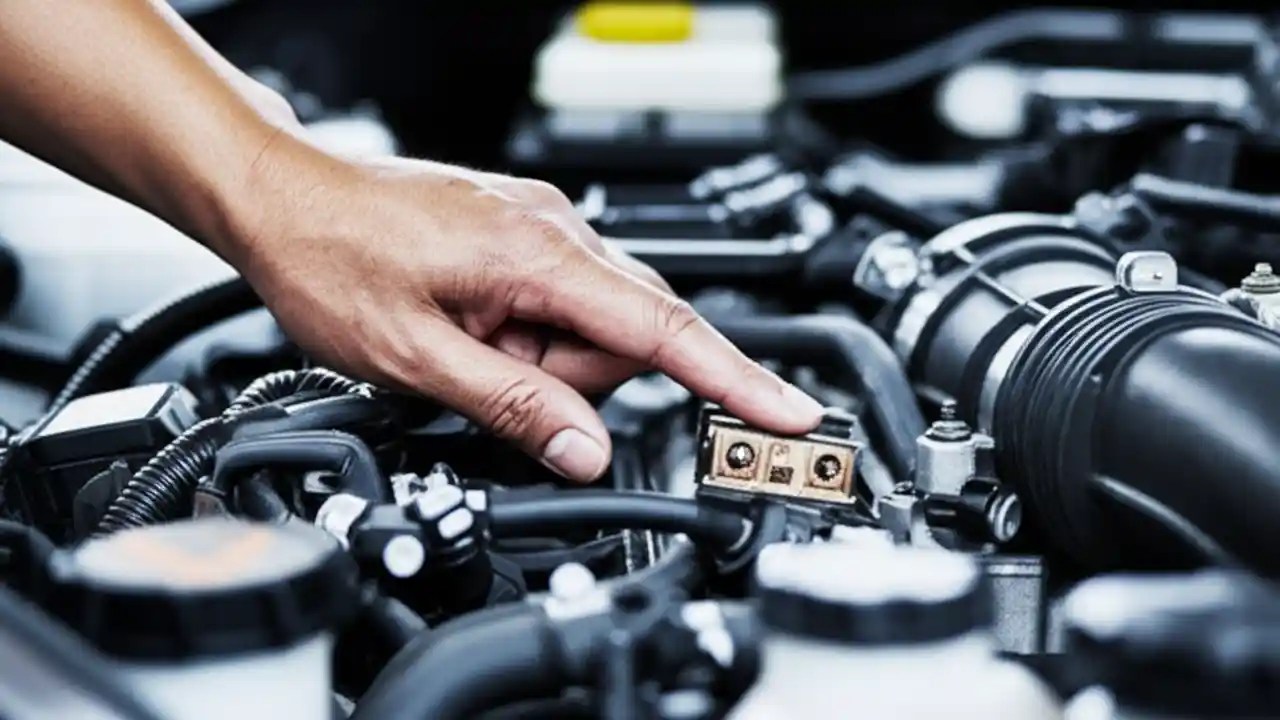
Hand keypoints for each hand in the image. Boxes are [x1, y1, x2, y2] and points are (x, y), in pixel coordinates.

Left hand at [222, 138, 822, 482]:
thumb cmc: (332, 259)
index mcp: (538, 256)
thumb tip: (588, 452)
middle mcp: (555, 230)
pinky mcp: (522, 238)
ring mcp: (540, 229)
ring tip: (464, 346)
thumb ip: (515, 408)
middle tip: (488, 376)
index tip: (788, 416)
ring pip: (591, 326)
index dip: (735, 380)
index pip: (663, 331)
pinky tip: (473, 327)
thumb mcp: (416, 359)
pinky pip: (560, 303)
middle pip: (626, 337)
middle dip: (573, 380)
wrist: (281, 197)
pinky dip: (529, 333)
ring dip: (540, 359)